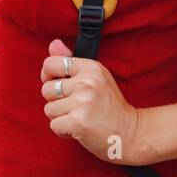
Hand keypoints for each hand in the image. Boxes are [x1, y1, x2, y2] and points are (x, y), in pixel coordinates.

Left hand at [40, 39, 145, 164]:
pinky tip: (79, 128)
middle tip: (76, 106)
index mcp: (90, 67)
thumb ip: (71, 62)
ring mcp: (82, 102)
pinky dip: (64, 131)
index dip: (49, 76)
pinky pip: (54, 125)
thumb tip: (53, 44)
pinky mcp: (78, 122)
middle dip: (56, 101)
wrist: (130, 132)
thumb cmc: (110, 106)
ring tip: (79, 117)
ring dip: (60, 117)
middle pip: (46, 89)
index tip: (59, 85)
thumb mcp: (96, 77)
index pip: (51, 63)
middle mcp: (86, 82)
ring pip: (49, 109)